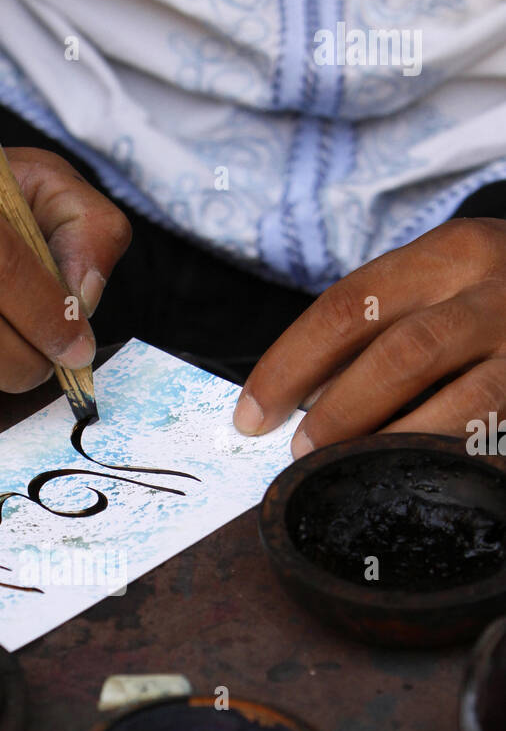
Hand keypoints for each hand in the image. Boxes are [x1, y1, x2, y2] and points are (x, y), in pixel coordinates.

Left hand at [233, 218, 505, 455]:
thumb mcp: (453, 282)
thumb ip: (388, 322)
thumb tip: (298, 393)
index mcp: (454, 252)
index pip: (348, 307)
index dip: (288, 367)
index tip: (250, 416)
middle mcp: (499, 288)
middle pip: (397, 354)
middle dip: (338, 413)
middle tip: (301, 453)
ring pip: (456, 402)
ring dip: (391, 445)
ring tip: (350, 469)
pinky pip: (494, 435)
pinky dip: (451, 458)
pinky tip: (420, 478)